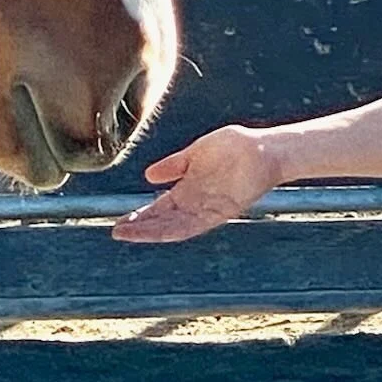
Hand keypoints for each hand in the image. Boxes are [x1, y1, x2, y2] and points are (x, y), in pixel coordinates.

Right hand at [110, 124, 280, 243]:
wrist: (264, 149)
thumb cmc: (234, 147)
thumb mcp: (195, 154)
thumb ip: (174, 165)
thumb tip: (148, 175)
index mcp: (188, 189)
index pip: (160, 208)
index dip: (140, 216)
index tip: (120, 222)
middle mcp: (195, 204)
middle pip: (163, 221)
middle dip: (140, 227)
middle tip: (117, 232)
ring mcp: (207, 209)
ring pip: (174, 227)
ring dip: (150, 231)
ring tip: (128, 233)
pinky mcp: (220, 211)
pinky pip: (194, 225)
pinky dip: (174, 230)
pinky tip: (158, 232)